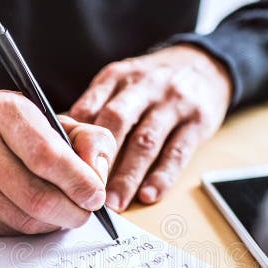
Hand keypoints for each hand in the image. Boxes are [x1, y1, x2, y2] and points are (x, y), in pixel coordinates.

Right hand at [0, 90, 114, 234]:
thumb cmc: (19, 134)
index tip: (96, 196)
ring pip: (23, 220)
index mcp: (3, 110)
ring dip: (52, 223)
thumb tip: (98, 179)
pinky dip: (27, 229)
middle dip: (72, 211)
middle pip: (36, 197)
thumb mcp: (57, 123)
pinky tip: (30, 213)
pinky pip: (5, 232)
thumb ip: (90, 142)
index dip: (78, 181)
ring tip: (61, 211)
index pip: (46, 155)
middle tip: (85, 212)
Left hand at [70, 44, 231, 210]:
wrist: (205, 64)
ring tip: (114, 203)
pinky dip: (162, 177)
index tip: (62, 168)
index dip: (74, 140)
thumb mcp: (121, 83)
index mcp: (118, 77)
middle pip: (117, 122)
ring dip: (128, 175)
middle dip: (99, 158)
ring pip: (146, 141)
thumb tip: (62, 145)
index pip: (90, 108)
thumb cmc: (152, 84)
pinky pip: (178, 152)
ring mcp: (173, 103)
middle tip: (85, 190)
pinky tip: (148, 195)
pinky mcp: (198, 121)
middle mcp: (144, 86)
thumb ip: (94, 109)